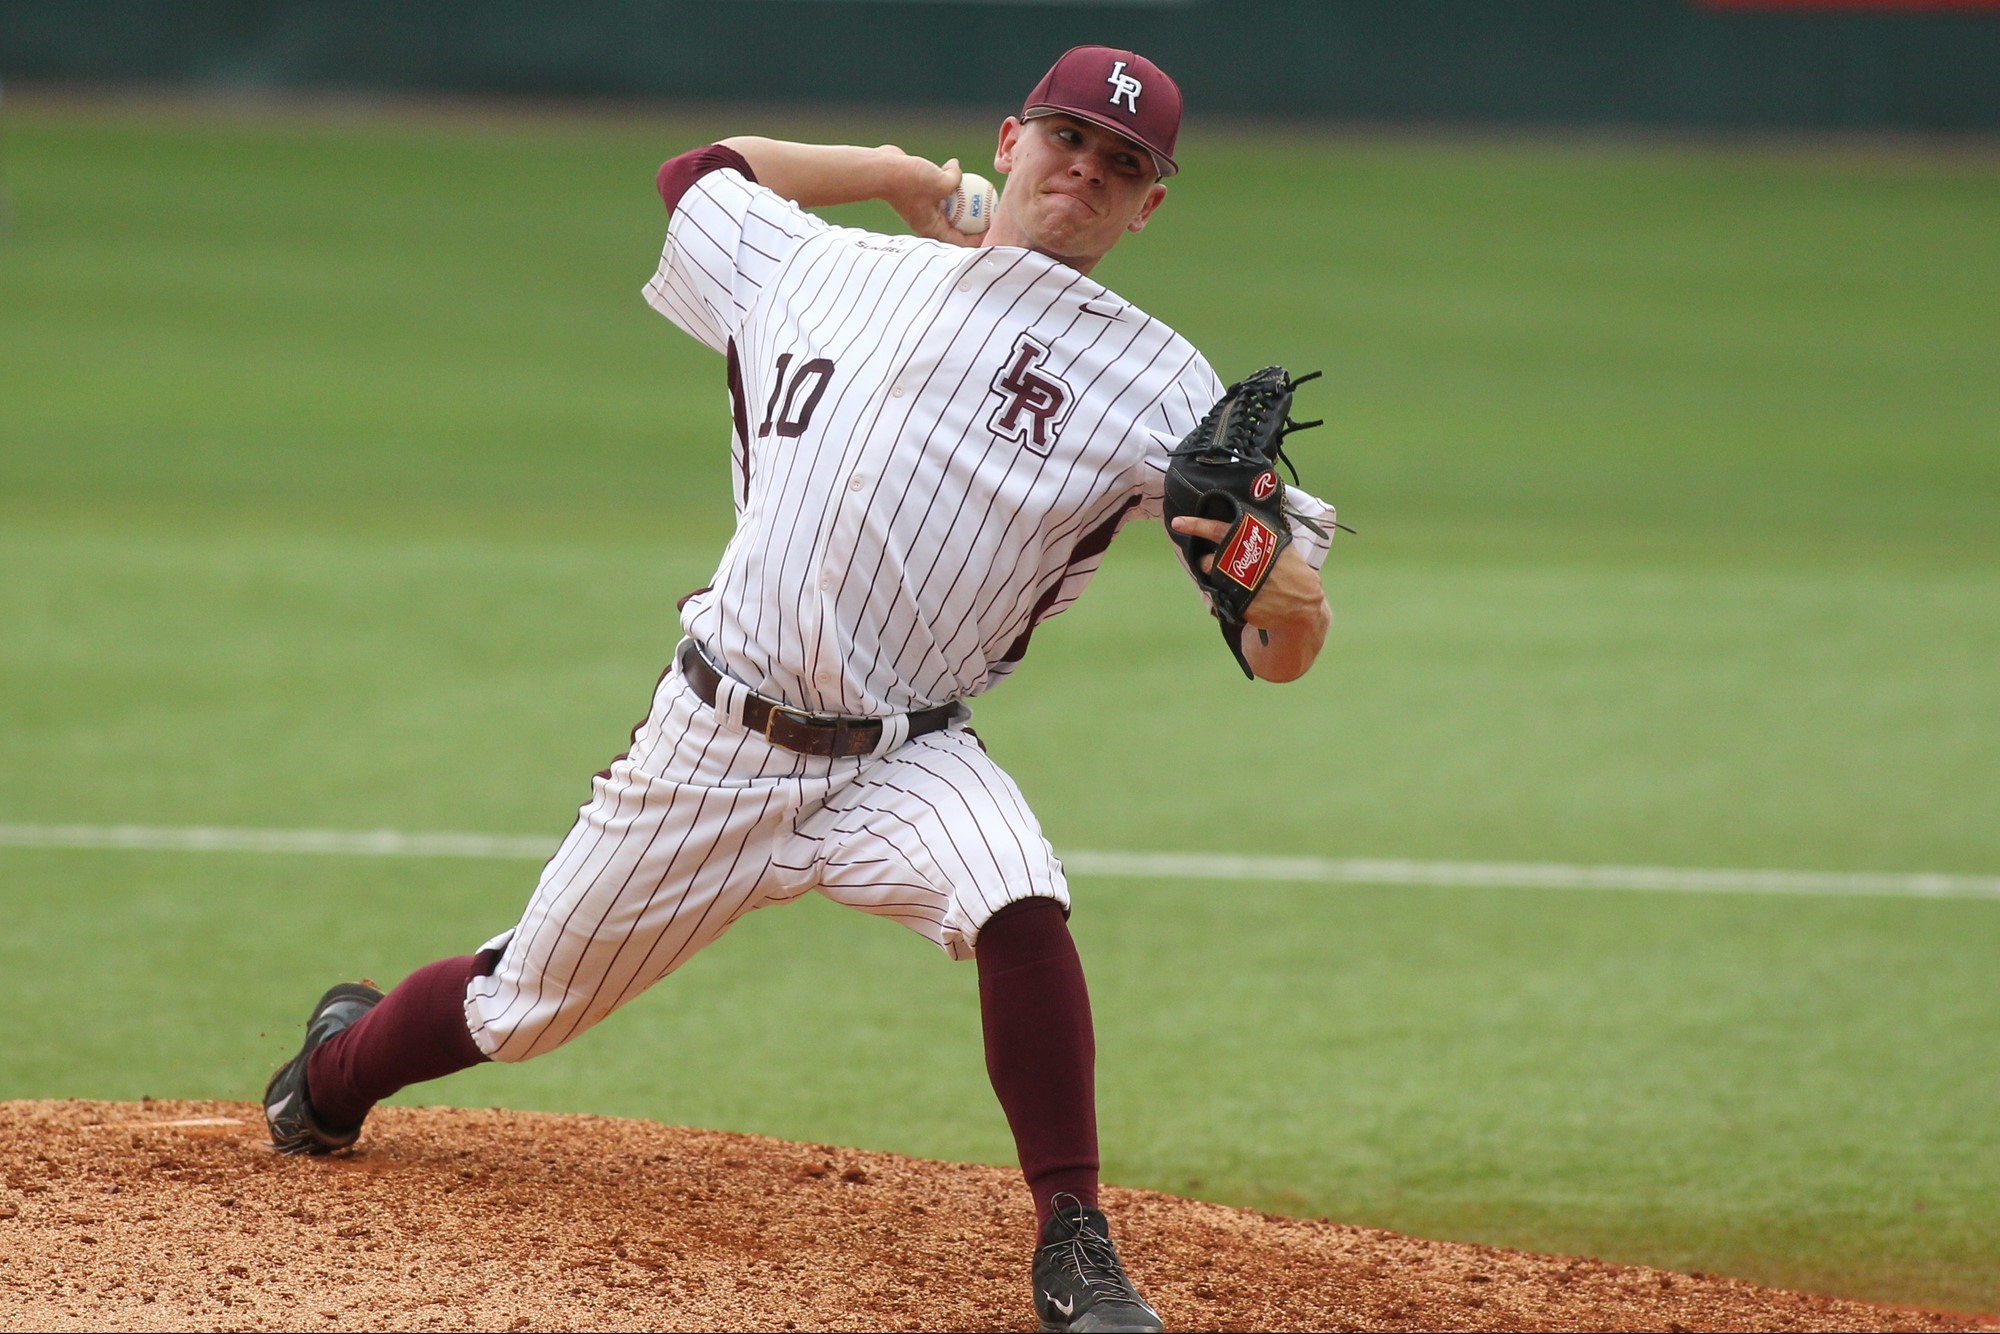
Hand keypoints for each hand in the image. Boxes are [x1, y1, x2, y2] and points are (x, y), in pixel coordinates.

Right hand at [877, 146, 981, 247]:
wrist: (881, 168)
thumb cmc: (908, 180)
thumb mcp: (940, 182)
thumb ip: (955, 180)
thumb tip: (959, 171)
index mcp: (932, 228)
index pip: (961, 241)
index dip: (979, 238)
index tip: (992, 228)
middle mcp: (928, 220)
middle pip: (957, 225)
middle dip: (973, 219)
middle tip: (989, 209)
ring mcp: (923, 206)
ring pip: (948, 205)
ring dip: (961, 197)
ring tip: (977, 187)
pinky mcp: (919, 191)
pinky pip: (938, 188)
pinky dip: (947, 180)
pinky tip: (954, 166)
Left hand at [1169, 514, 1330, 681]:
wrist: (1302, 606)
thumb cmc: (1291, 572)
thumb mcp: (1281, 546)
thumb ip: (1259, 536)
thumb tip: (1239, 523)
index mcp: (1257, 541)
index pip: (1220, 529)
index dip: (1197, 525)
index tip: (1178, 522)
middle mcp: (1247, 561)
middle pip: (1211, 559)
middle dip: (1208, 562)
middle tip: (1217, 564)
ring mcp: (1242, 583)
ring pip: (1214, 578)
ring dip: (1218, 578)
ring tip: (1237, 580)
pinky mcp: (1239, 604)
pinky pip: (1223, 597)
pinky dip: (1230, 596)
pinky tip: (1248, 596)